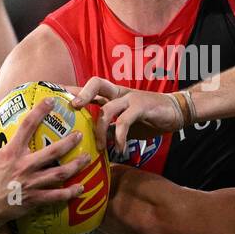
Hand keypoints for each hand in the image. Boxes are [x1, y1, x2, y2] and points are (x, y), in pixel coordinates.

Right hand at [0, 98, 88, 226]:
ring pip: (59, 173)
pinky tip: (81, 188)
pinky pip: (56, 196)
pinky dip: (70, 193)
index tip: (51, 101)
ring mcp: (30, 184)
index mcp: (10, 153)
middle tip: (80, 134)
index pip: (27, 126)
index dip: (40, 111)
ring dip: (75, 165)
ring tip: (87, 158)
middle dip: (69, 141)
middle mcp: (23, 166)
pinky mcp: (34, 200)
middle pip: (53, 151)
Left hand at [69, 78, 184, 153]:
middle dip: (82, 94)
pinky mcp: (142, 106)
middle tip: (72, 109)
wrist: (178, 112)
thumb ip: (111, 129)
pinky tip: (121, 149)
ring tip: (100, 147)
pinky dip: (120, 137)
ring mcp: (131, 98)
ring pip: (108, 108)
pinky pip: (125, 122)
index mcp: (114, 95)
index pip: (90, 89)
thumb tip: (96, 142)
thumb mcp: (127, 125)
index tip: (56, 96)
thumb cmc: (150, 118)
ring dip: (100, 130)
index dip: (74, 91)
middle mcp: (120, 93)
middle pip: (96, 84)